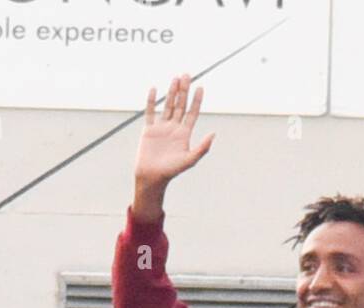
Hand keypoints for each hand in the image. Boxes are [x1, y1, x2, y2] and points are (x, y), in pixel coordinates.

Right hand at [133, 74, 214, 215]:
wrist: (152, 177)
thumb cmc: (171, 171)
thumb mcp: (190, 160)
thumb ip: (202, 148)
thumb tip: (214, 134)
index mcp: (184, 134)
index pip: (192, 113)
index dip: (197, 100)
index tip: (200, 87)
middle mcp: (174, 129)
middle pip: (180, 105)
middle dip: (184, 90)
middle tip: (187, 74)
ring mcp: (161, 128)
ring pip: (168, 106)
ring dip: (171, 92)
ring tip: (175, 78)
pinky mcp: (149, 130)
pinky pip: (150, 112)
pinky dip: (151, 100)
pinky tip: (154, 89)